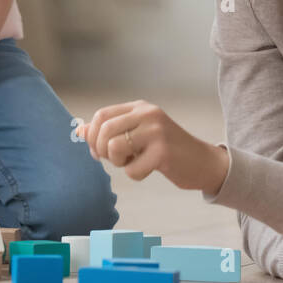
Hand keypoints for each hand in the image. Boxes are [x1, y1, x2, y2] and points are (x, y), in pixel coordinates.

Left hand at [77, 100, 225, 191]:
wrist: (203, 162)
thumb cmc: (166, 150)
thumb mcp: (137, 135)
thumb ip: (110, 132)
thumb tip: (79, 131)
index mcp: (140, 107)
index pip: (102, 115)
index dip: (93, 135)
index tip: (97, 151)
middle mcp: (148, 114)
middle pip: (104, 130)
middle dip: (101, 150)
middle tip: (114, 160)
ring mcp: (156, 131)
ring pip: (114, 147)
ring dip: (118, 163)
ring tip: (132, 162)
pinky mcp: (164, 152)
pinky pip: (132, 170)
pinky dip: (136, 175)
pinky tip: (149, 169)